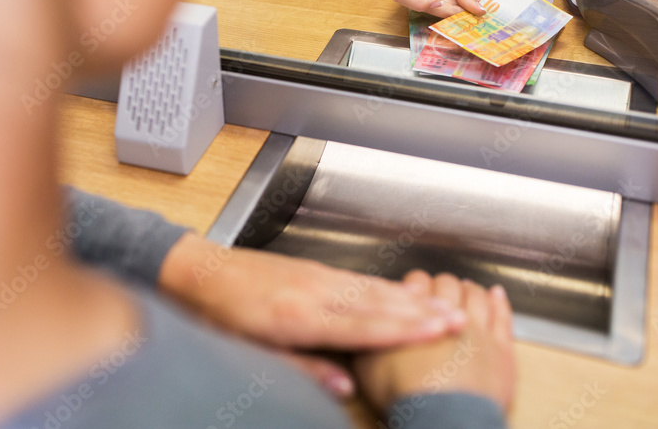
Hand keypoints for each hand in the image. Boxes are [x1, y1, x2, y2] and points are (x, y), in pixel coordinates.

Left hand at [158, 235, 465, 389]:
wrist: (197, 272)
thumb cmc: (219, 318)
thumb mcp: (253, 354)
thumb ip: (304, 369)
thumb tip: (348, 389)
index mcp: (297, 317)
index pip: (363, 327)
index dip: (404, 331)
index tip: (439, 333)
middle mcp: (314, 291)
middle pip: (377, 304)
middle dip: (421, 313)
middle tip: (460, 319)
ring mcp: (315, 276)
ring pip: (372, 288)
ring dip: (411, 298)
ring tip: (445, 305)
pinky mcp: (313, 269)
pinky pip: (358, 279)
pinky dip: (386, 286)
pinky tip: (403, 292)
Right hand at [354, 271, 515, 412]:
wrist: (441, 418)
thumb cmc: (405, 393)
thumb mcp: (368, 364)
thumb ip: (369, 339)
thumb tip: (366, 328)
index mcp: (417, 314)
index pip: (417, 282)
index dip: (415, 284)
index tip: (414, 291)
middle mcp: (449, 313)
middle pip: (447, 284)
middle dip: (442, 285)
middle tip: (438, 292)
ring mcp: (479, 329)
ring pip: (476, 296)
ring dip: (469, 289)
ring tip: (465, 288)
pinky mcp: (501, 349)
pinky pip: (503, 317)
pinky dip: (499, 301)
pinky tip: (496, 293)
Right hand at [385, 0, 484, 17]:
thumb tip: (478, 10)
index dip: (419, 2)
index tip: (441, 4)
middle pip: (414, 1)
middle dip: (441, 7)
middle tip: (467, 11)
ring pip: (422, 4)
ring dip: (445, 6)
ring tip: (466, 5)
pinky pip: (426, 0)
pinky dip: (443, 2)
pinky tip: (459, 2)